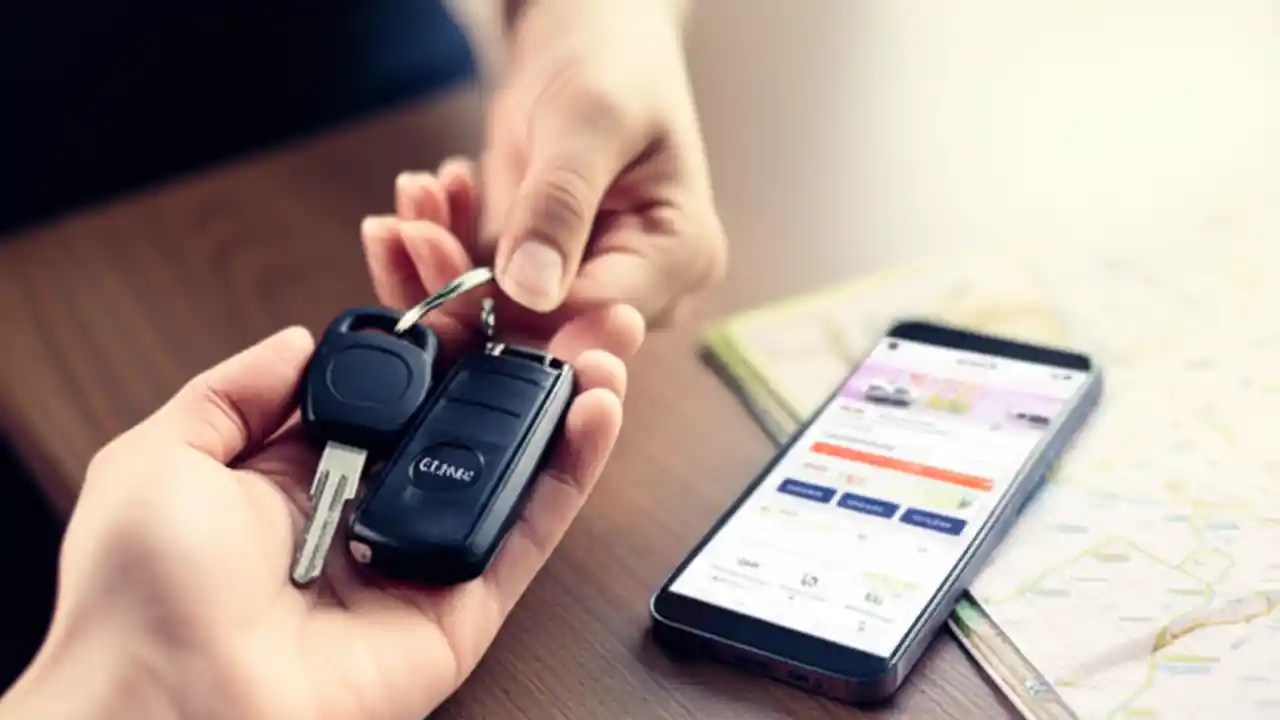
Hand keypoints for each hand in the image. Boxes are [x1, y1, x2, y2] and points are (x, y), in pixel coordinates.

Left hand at [0, 309, 640, 717]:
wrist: (172, 709)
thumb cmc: (141, 599)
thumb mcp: (160, 456)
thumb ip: (233, 391)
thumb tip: (296, 339)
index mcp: (292, 477)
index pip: (387, 393)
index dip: (435, 343)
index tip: (475, 293)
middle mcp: (363, 515)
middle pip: (458, 428)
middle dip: (512, 369)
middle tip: (560, 313)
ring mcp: (417, 562)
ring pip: (504, 475)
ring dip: (558, 409)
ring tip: (600, 346)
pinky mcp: (462, 610)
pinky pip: (524, 535)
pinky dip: (570, 474)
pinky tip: (597, 411)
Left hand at [373, 0, 724, 331]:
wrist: (591, 35)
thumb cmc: (611, 63)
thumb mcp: (587, 122)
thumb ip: (559, 206)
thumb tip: (529, 289)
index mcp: (678, 258)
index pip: (591, 317)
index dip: (509, 307)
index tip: (438, 255)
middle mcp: (638, 287)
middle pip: (539, 329)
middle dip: (459, 285)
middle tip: (408, 226)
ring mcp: (585, 283)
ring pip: (496, 315)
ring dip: (438, 264)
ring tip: (412, 198)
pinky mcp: (539, 272)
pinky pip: (478, 286)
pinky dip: (441, 245)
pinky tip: (428, 194)